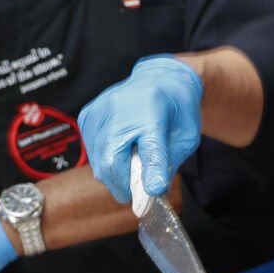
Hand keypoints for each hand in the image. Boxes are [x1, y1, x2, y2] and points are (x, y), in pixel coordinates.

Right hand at [77, 55, 202, 205]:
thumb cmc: (175, 111)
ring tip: (131, 166)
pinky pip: (92, 153)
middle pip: (111, 163)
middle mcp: (120, 109)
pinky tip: (120, 150)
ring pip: (98, 163)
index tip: (153, 193)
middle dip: (124, 186)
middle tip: (137, 193)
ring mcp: (99, 111)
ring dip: (115, 176)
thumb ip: (167, 164)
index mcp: (152, 112)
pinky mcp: (87, 116)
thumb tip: (153, 192)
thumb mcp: (186, 137)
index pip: (150, 148)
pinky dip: (105, 162)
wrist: (159, 78)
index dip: (151, 173)